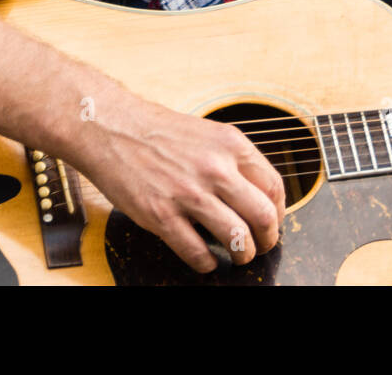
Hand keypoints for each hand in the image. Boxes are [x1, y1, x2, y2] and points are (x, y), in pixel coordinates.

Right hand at [79, 95, 285, 273]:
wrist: (112, 127)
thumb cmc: (158, 130)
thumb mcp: (209, 134)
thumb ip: (234, 160)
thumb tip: (256, 194)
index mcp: (232, 145)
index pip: (274, 187)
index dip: (279, 212)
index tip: (273, 222)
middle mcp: (216, 168)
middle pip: (263, 216)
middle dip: (267, 239)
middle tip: (262, 246)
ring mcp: (189, 193)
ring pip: (236, 238)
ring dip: (243, 255)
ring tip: (239, 257)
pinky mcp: (161, 215)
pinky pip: (196, 252)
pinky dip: (206, 263)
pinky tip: (206, 261)